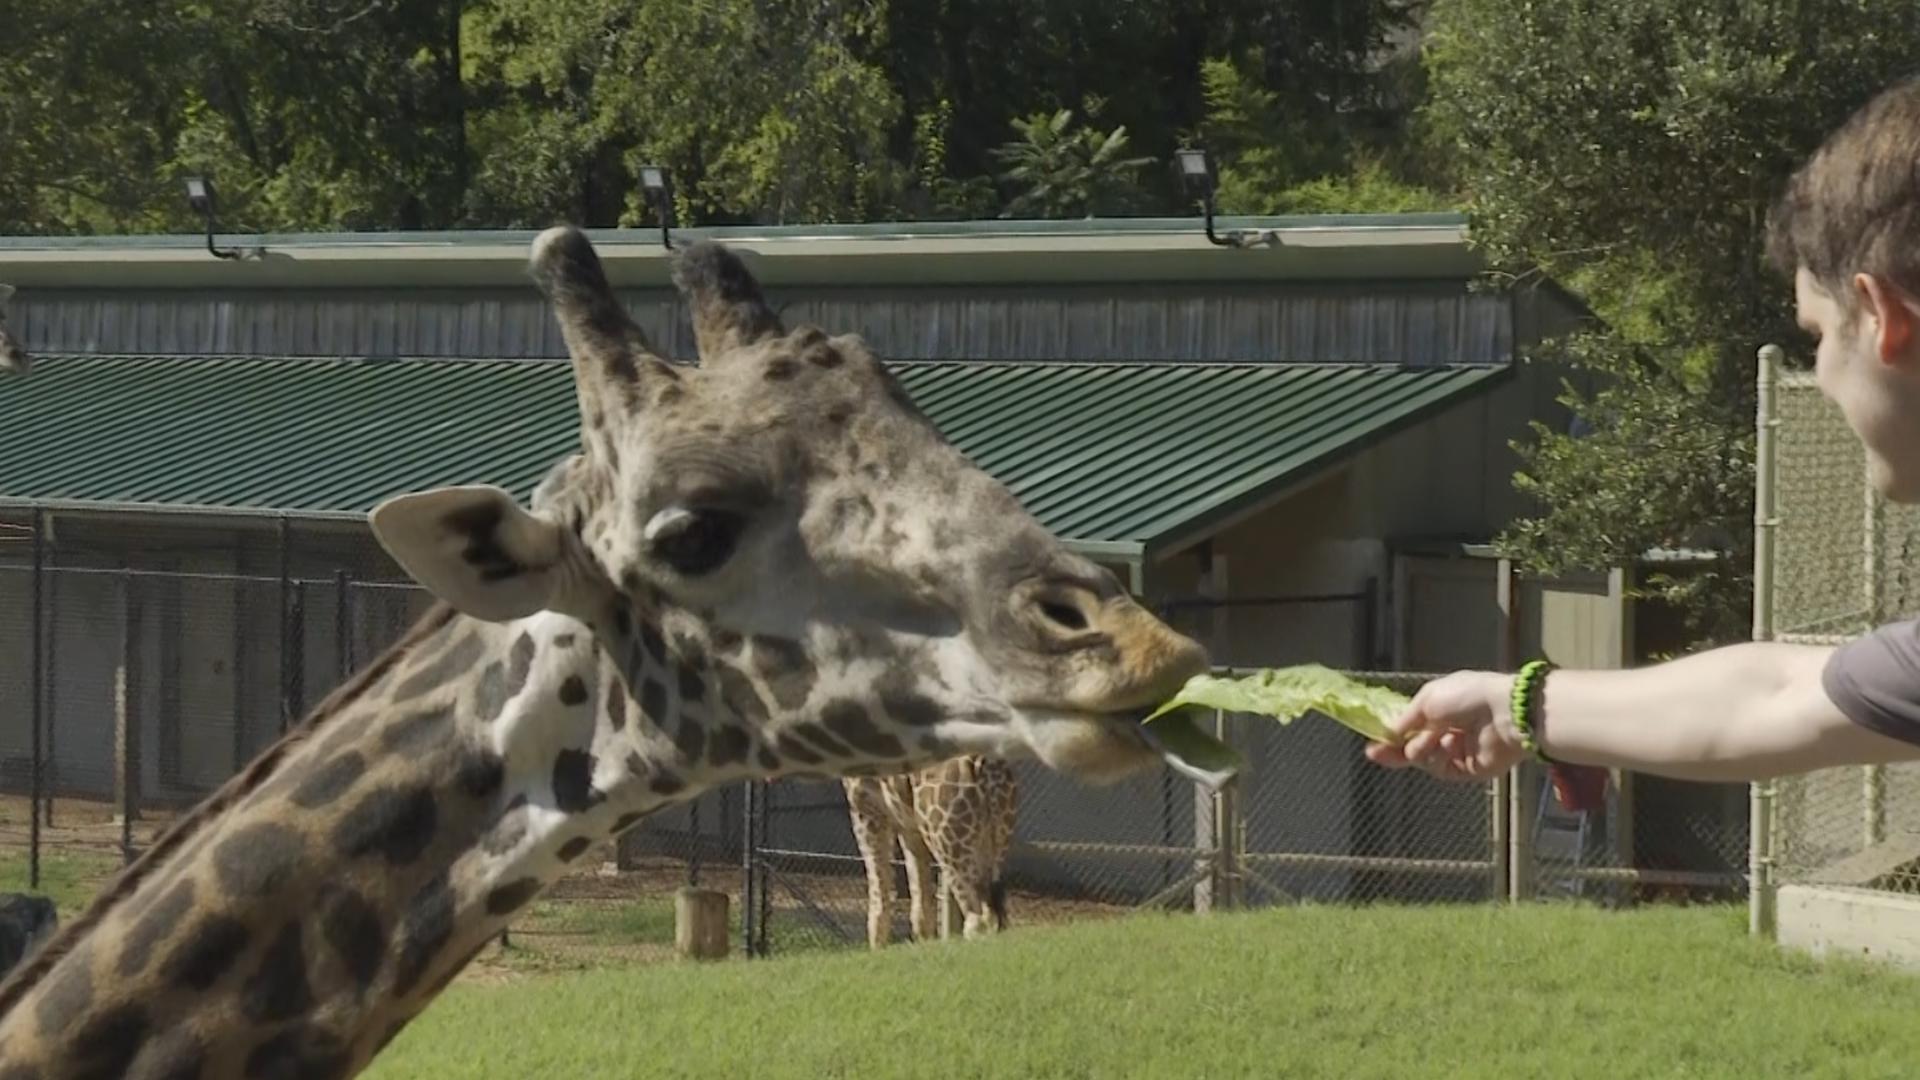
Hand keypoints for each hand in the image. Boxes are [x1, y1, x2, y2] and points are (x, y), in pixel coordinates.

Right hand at [1363, 670, 1525, 782]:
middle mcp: (1447, 730)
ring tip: (1429, 741)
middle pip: (1413, 746)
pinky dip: (1438, 758)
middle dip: (1394, 749)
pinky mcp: (1467, 769)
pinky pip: (1441, 769)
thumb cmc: (1468, 696)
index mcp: (1440, 709)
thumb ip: (1406, 719)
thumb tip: (1387, 732)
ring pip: (1424, 759)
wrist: (1505, 714)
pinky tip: (1445, 745)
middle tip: (1374, 753)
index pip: (1410, 725)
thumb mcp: (1428, 699)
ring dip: (1420, 749)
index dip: (1391, 733)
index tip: (1373, 740)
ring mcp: (1457, 751)